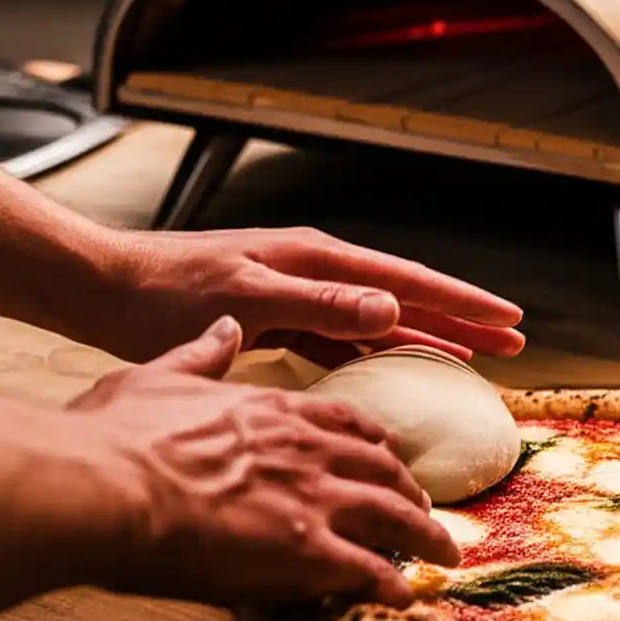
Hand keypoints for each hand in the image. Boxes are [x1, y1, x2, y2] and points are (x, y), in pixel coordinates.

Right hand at [66, 315, 460, 606]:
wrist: (104, 485)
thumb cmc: (117, 436)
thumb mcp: (159, 375)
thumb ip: (203, 354)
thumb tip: (225, 328)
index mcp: (272, 408)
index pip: (344, 419)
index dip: (373, 440)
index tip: (385, 454)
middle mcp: (305, 447)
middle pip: (381, 465)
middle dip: (408, 489)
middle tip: (422, 508)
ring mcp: (311, 498)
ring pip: (393, 514)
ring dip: (423, 534)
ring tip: (440, 552)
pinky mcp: (304, 550)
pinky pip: (368, 569)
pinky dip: (391, 583)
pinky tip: (403, 595)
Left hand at [75, 227, 525, 365]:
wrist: (106, 289)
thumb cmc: (165, 293)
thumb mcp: (244, 298)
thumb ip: (318, 302)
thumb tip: (389, 306)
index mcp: (313, 258)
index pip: (405, 279)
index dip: (461, 303)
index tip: (510, 321)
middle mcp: (313, 269)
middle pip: (404, 294)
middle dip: (460, 318)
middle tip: (512, 343)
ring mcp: (296, 291)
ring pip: (379, 315)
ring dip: (427, 334)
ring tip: (473, 355)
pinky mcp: (277, 316)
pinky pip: (345, 334)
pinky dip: (379, 348)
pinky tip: (396, 362)